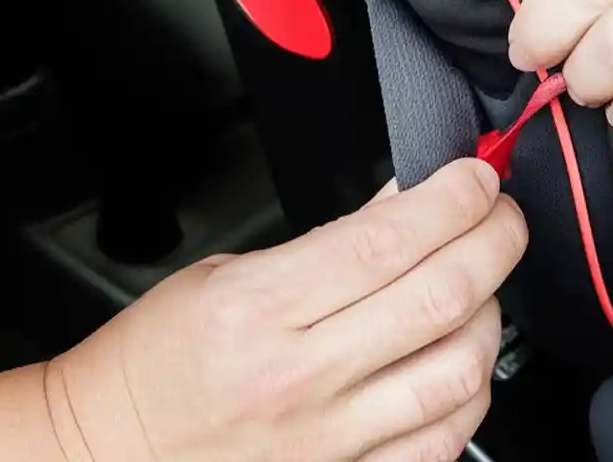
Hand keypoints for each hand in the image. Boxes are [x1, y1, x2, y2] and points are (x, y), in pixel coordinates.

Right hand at [45, 159, 526, 461]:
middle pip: (440, 297)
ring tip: (483, 286)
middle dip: (493, 239)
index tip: (475, 179)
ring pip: (459, 371)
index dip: (452, 200)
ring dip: (491, 314)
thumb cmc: (156, 363)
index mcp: (257, 308)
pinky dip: (472, 391)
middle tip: (501, 215)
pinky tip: (464, 361)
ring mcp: (329, 439)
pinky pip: (444, 439)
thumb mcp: (225, 274)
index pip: (387, 241)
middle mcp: (299, 377)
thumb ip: (327, 244)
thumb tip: (408, 204)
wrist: (112, 453)